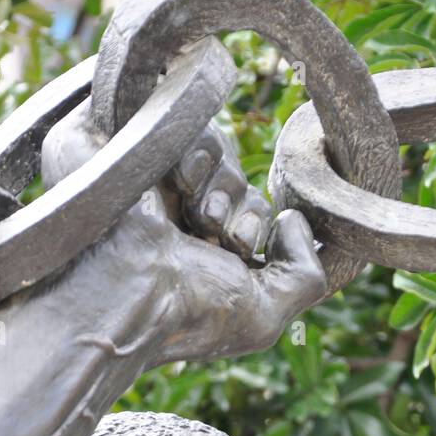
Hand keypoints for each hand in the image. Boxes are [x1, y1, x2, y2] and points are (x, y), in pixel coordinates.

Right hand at [41, 107, 325, 366]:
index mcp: (198, 251)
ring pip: (217, 149)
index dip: (253, 224)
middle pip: (237, 178)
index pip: (249, 209)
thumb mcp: (266, 315)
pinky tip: (176, 188)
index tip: (235, 253)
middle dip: (238, 207)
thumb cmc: (192, 311)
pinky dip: (197, 153)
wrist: (129, 291)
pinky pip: (190, 120)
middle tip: (212, 237)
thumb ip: (306, 275)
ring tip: (194, 218)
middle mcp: (173, 214)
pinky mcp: (134, 142)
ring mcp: (150, 177)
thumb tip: (296, 220)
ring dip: (218, 185)